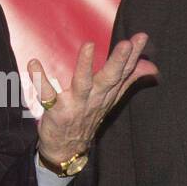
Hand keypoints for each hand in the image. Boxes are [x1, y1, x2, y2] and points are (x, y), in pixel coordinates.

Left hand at [30, 32, 155, 165]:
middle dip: (118, 61)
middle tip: (126, 43)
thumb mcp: (111, 98)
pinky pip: (47, 95)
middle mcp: (95, 98)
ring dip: (85, 66)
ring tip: (88, 46)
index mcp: (107, 93)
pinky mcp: (56, 110)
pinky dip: (40, 80)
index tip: (141, 37)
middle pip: (109, 78)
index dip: (133, 55)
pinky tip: (34, 64)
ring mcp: (76, 104)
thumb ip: (129, 79)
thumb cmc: (88, 116)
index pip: (124, 72)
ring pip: (83, 84)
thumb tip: (152, 65)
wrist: (67, 149)